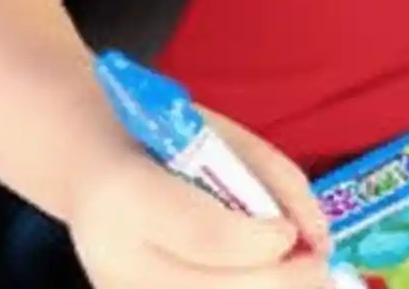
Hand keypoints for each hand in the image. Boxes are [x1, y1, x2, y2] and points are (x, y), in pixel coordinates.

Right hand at [67, 109, 332, 288]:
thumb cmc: (161, 138)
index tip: (292, 232)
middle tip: (317, 266)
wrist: (89, 165)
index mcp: (125, 194)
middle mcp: (114, 258)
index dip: (262, 242)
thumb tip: (319, 238)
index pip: (205, 236)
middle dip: (279, 283)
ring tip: (299, 276)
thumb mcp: (220, 134)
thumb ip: (275, 181)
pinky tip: (264, 280)